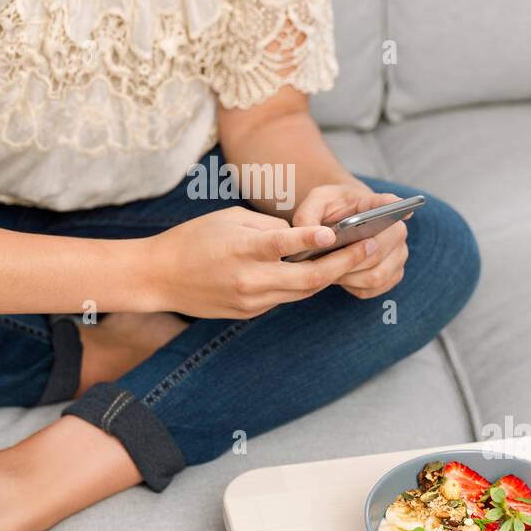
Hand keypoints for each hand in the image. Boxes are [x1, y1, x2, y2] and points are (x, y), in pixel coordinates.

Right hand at [147, 205, 383, 318]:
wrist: (159, 276)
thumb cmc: (194, 238)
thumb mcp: (228, 218)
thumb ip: (268, 228)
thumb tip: (302, 237)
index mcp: (241, 250)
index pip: (282, 244)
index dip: (310, 239)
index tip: (335, 232)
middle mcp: (248, 279)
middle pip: (306, 278)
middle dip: (343, 262)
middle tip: (370, 247)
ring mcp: (250, 301)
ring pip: (302, 291)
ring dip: (331, 276)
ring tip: (358, 258)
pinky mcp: (248, 313)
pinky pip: (284, 298)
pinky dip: (304, 285)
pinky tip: (323, 271)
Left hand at [290, 182, 410, 299]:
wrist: (341, 222)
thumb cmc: (330, 209)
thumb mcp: (314, 203)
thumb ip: (307, 214)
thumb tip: (314, 235)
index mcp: (376, 204)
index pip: (388, 203)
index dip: (397, 208)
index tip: (405, 211)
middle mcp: (396, 229)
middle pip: (377, 252)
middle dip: (346, 262)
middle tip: (323, 263)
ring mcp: (399, 253)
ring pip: (376, 276)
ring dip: (348, 277)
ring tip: (330, 270)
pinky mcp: (394, 274)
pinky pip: (373, 289)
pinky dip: (353, 286)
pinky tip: (341, 276)